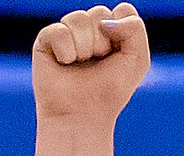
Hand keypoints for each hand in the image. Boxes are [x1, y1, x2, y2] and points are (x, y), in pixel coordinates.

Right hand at [33, 4, 151, 123]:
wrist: (83, 116)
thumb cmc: (110, 91)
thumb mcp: (137, 60)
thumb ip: (135, 29)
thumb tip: (104, 21)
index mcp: (113, 30)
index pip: (123, 10)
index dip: (124, 34)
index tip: (119, 57)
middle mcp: (89, 28)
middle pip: (100, 13)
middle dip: (103, 43)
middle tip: (98, 64)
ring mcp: (67, 32)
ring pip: (79, 18)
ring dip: (85, 48)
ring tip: (80, 65)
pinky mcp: (46, 39)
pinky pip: (59, 31)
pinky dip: (66, 52)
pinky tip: (64, 65)